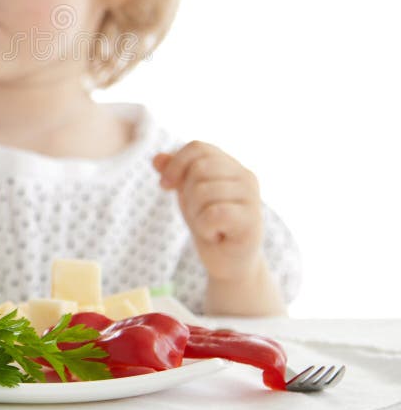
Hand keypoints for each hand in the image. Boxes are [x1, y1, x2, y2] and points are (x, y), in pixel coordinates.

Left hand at [153, 141, 263, 281]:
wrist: (228, 262)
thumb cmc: (209, 223)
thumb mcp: (187, 193)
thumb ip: (175, 172)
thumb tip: (157, 159)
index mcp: (231, 165)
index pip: (197, 147)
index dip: (176, 164)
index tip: (165, 185)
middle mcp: (246, 176)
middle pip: (198, 169)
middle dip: (187, 195)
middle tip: (199, 214)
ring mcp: (252, 198)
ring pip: (202, 191)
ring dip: (196, 214)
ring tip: (209, 226)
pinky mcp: (252, 221)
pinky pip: (213, 213)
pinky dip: (205, 227)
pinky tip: (216, 235)